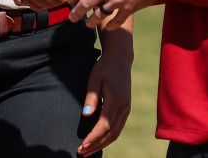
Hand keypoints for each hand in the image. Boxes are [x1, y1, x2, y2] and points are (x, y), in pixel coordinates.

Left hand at [68, 0, 159, 29]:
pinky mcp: (129, 8)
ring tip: (87, 25)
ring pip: (99, 15)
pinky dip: (112, 25)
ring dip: (91, 22)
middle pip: (85, 5)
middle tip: (72, 18)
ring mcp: (117, 1)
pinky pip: (117, 20)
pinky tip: (109, 27)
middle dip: (76, 13)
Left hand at [76, 39, 131, 155]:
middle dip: (96, 145)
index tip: (82, 145)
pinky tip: (98, 142)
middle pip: (111, 133)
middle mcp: (124, 107)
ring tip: (87, 151)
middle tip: (81, 152)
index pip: (105, 125)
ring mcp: (126, 109)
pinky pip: (118, 128)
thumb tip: (86, 115)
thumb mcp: (94, 79)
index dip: (93, 137)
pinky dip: (108, 138)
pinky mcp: (125, 110)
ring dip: (102, 144)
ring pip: (116, 133)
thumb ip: (91, 98)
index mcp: (116, 100)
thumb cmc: (104, 68)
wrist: (120, 60)